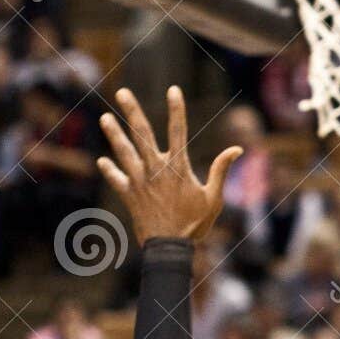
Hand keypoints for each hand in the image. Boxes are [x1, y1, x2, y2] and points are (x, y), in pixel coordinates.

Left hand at [97, 86, 241, 244]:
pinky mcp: (129, 195)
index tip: (173, 90)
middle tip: (122, 93)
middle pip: (142, 134)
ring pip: (124, 152)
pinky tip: (102, 160)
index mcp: (177, 168)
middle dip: (132, 112)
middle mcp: (155, 169)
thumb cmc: (194, 224)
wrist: (169, 248)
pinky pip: (117, 179)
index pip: (178, 131)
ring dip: (114, 134)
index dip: (176, 109)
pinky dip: (109, 170)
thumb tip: (237, 149)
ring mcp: (139, 181)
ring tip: (104, 117)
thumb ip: (220, 171)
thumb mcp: (213, 198)